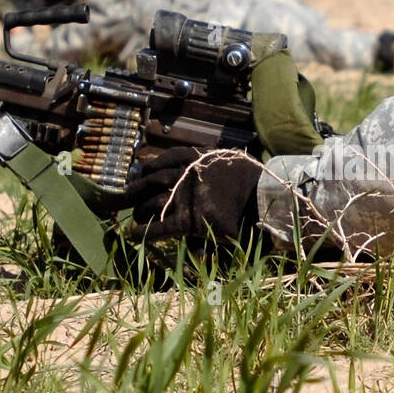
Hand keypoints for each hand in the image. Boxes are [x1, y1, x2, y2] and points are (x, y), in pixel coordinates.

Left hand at [129, 147, 262, 242]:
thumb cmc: (253, 181)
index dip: (151, 165)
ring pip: (150, 204)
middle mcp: (185, 176)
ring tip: (135, 217)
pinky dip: (143, 232)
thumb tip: (207, 157)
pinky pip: (158, 227)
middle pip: (152, 180)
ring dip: (139, 211)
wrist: (263, 198)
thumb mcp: (232, 161)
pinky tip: (134, 234)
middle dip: (138, 189)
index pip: (167, 158)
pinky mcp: (187, 221)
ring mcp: (184, 199)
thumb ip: (216, 161)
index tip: (143, 171)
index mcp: (197, 159)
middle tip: (130, 195)